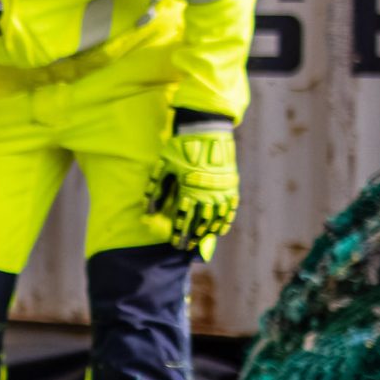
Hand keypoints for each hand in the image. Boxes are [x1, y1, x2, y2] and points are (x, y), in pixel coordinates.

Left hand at [148, 123, 238, 255]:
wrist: (208, 133)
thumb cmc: (181, 148)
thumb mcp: (164, 166)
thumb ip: (156, 189)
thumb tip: (149, 209)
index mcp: (188, 190)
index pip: (183, 217)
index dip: (178, 232)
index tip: (174, 242)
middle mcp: (206, 194)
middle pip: (199, 221)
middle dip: (191, 235)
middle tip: (185, 246)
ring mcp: (221, 191)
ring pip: (215, 218)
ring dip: (206, 231)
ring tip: (199, 240)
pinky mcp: (231, 187)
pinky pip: (229, 210)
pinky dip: (224, 221)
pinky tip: (219, 230)